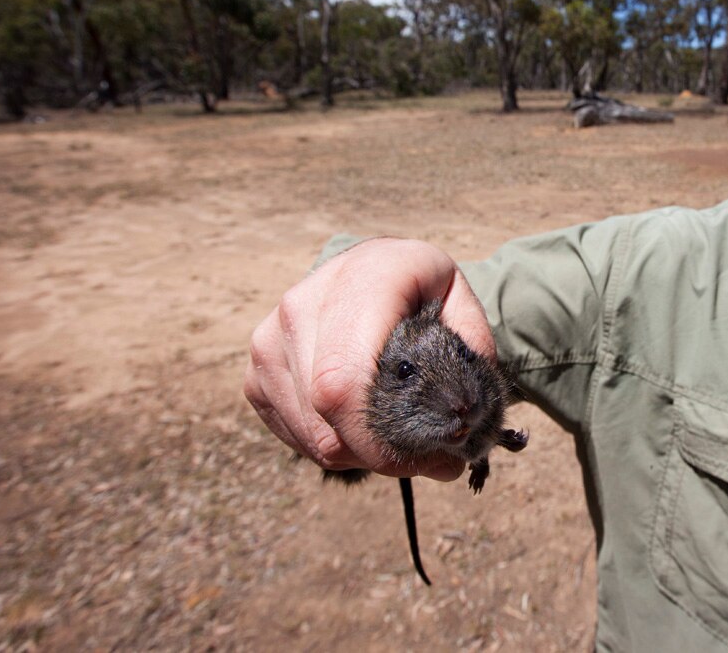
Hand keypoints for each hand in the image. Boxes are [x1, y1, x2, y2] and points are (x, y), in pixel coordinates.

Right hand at [244, 237, 494, 480]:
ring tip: (401, 435)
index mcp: (360, 279)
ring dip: (365, 454)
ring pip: (314, 437)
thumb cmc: (423, 290)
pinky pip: (297, 439)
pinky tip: (365, 426)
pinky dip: (338, 448)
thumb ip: (470, 360)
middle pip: (329, 415)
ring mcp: (269, 341)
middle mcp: (302, 305)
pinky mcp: (256, 375)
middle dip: (388, 452)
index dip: (383, 436)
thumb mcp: (463, 305)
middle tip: (433, 456)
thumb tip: (459, 428)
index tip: (434, 456)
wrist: (371, 269)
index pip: (345, 379)